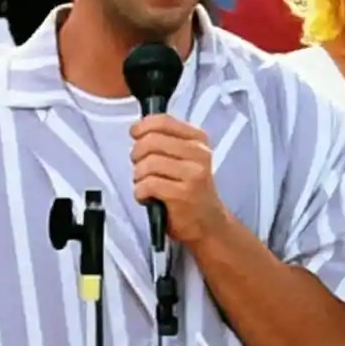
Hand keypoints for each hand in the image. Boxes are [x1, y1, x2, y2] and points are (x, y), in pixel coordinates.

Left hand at [130, 114, 228, 245]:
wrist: (209, 224)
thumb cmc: (191, 191)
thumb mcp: (186, 159)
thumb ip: (166, 141)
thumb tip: (137, 130)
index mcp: (198, 140)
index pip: (163, 121)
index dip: (143, 126)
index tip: (135, 134)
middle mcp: (198, 154)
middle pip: (151, 141)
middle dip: (137, 154)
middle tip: (140, 167)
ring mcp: (192, 174)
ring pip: (147, 164)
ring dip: (138, 177)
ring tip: (147, 185)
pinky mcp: (182, 194)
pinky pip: (147, 185)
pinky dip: (140, 192)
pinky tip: (148, 197)